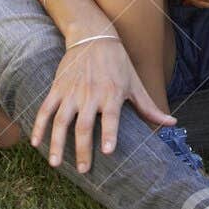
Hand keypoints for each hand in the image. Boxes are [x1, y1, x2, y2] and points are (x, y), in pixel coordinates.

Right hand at [30, 36, 172, 170]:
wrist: (94, 38)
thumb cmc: (119, 64)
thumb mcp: (135, 84)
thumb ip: (149, 108)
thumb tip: (172, 123)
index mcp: (112, 94)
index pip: (111, 118)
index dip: (109, 134)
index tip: (107, 151)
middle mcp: (90, 95)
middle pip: (84, 126)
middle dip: (82, 149)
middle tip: (83, 170)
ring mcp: (71, 92)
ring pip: (61, 121)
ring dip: (57, 143)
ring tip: (55, 163)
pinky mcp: (57, 89)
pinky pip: (45, 110)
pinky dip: (39, 126)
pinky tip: (35, 143)